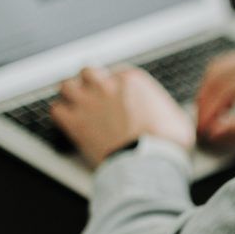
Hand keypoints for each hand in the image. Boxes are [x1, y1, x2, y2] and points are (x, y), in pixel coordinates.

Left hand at [51, 66, 194, 167]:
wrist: (148, 162)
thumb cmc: (165, 142)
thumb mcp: (177, 118)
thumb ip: (168, 110)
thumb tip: (173, 116)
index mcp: (133, 81)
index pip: (117, 71)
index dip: (116, 83)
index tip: (118, 94)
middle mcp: (107, 86)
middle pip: (88, 71)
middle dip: (90, 82)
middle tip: (94, 94)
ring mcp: (88, 103)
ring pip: (66, 85)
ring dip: (70, 94)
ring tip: (75, 103)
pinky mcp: (75, 123)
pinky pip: (56, 109)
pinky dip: (60, 114)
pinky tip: (68, 121)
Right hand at [195, 46, 234, 146]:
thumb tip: (216, 131)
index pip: (225, 88)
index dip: (209, 112)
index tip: (203, 132)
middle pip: (217, 74)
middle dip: (204, 101)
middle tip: (201, 127)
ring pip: (221, 65)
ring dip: (209, 90)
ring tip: (209, 118)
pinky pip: (232, 64)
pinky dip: (221, 82)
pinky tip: (224, 106)